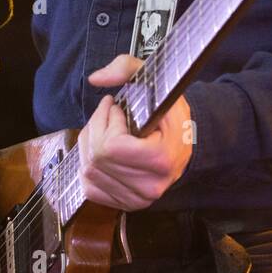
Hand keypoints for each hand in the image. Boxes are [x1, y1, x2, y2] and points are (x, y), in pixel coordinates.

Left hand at [79, 53, 193, 209]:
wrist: (183, 142)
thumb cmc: (169, 113)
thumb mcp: (156, 82)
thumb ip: (126, 68)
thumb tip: (96, 78)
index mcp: (161, 159)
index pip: (111, 146)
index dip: (109, 121)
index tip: (119, 109)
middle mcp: (150, 185)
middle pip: (96, 157)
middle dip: (96, 128)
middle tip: (110, 116)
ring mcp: (137, 198)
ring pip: (88, 170)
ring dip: (90, 144)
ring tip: (108, 132)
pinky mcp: (125, 204)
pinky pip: (88, 186)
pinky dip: (90, 165)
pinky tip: (105, 153)